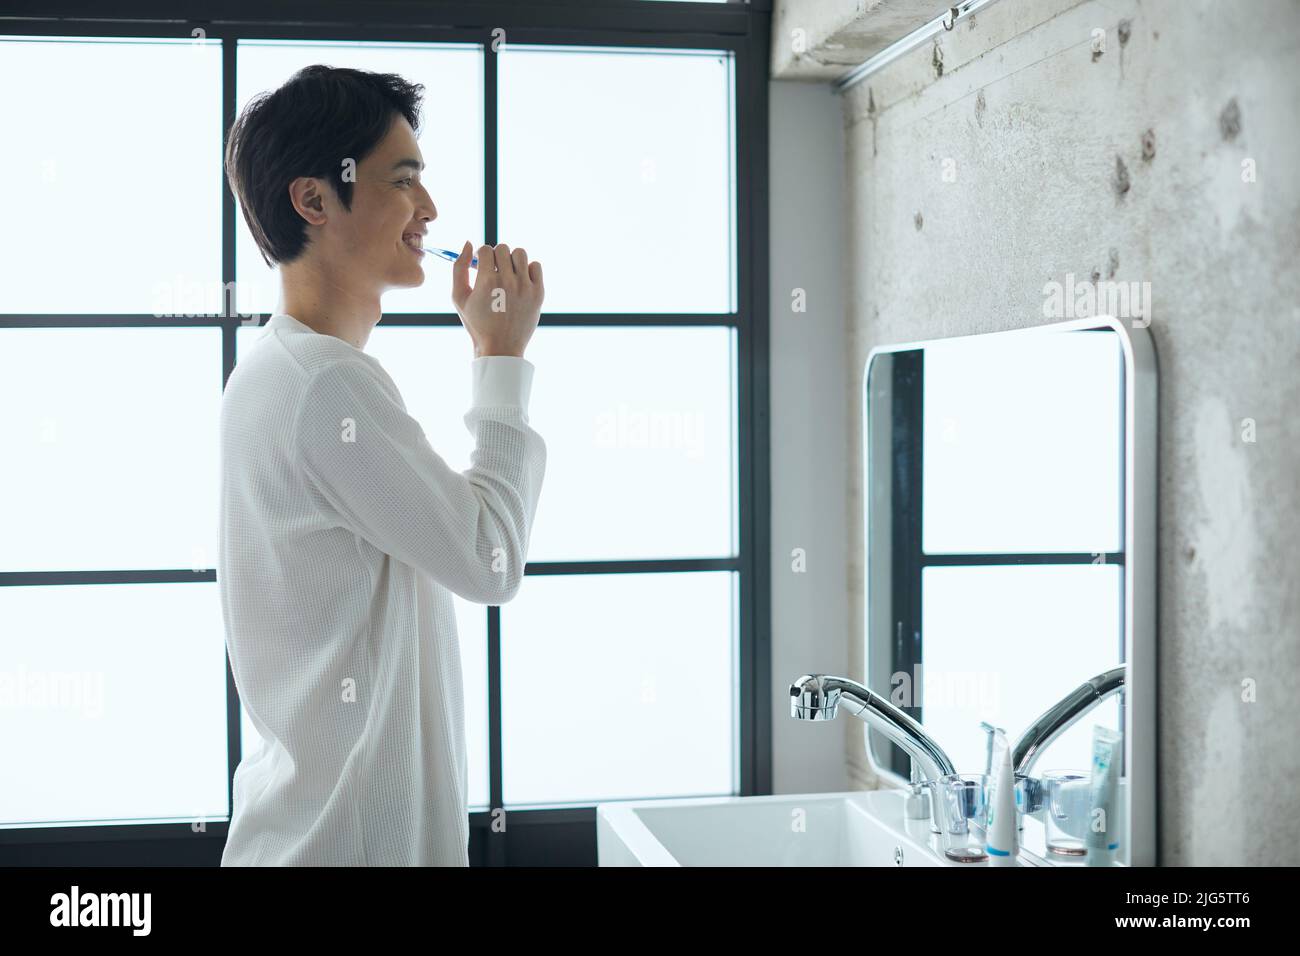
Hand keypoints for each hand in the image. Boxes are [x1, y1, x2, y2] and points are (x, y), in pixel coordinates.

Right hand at [450, 241, 543, 358]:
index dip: (480, 255)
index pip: (485, 249)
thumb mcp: (459, 297)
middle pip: (502, 248)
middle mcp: (508, 282)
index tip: (481, 264)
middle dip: (495, 256)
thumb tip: (468, 243)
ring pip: (520, 253)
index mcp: (486, 282)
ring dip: (512, 259)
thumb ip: (459, 268)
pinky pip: (536, 266)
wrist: (500, 348)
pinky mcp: (539, 293)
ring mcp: (525, 287)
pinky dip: (527, 269)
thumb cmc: (477, 323)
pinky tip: (520, 280)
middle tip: (493, 270)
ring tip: (507, 273)